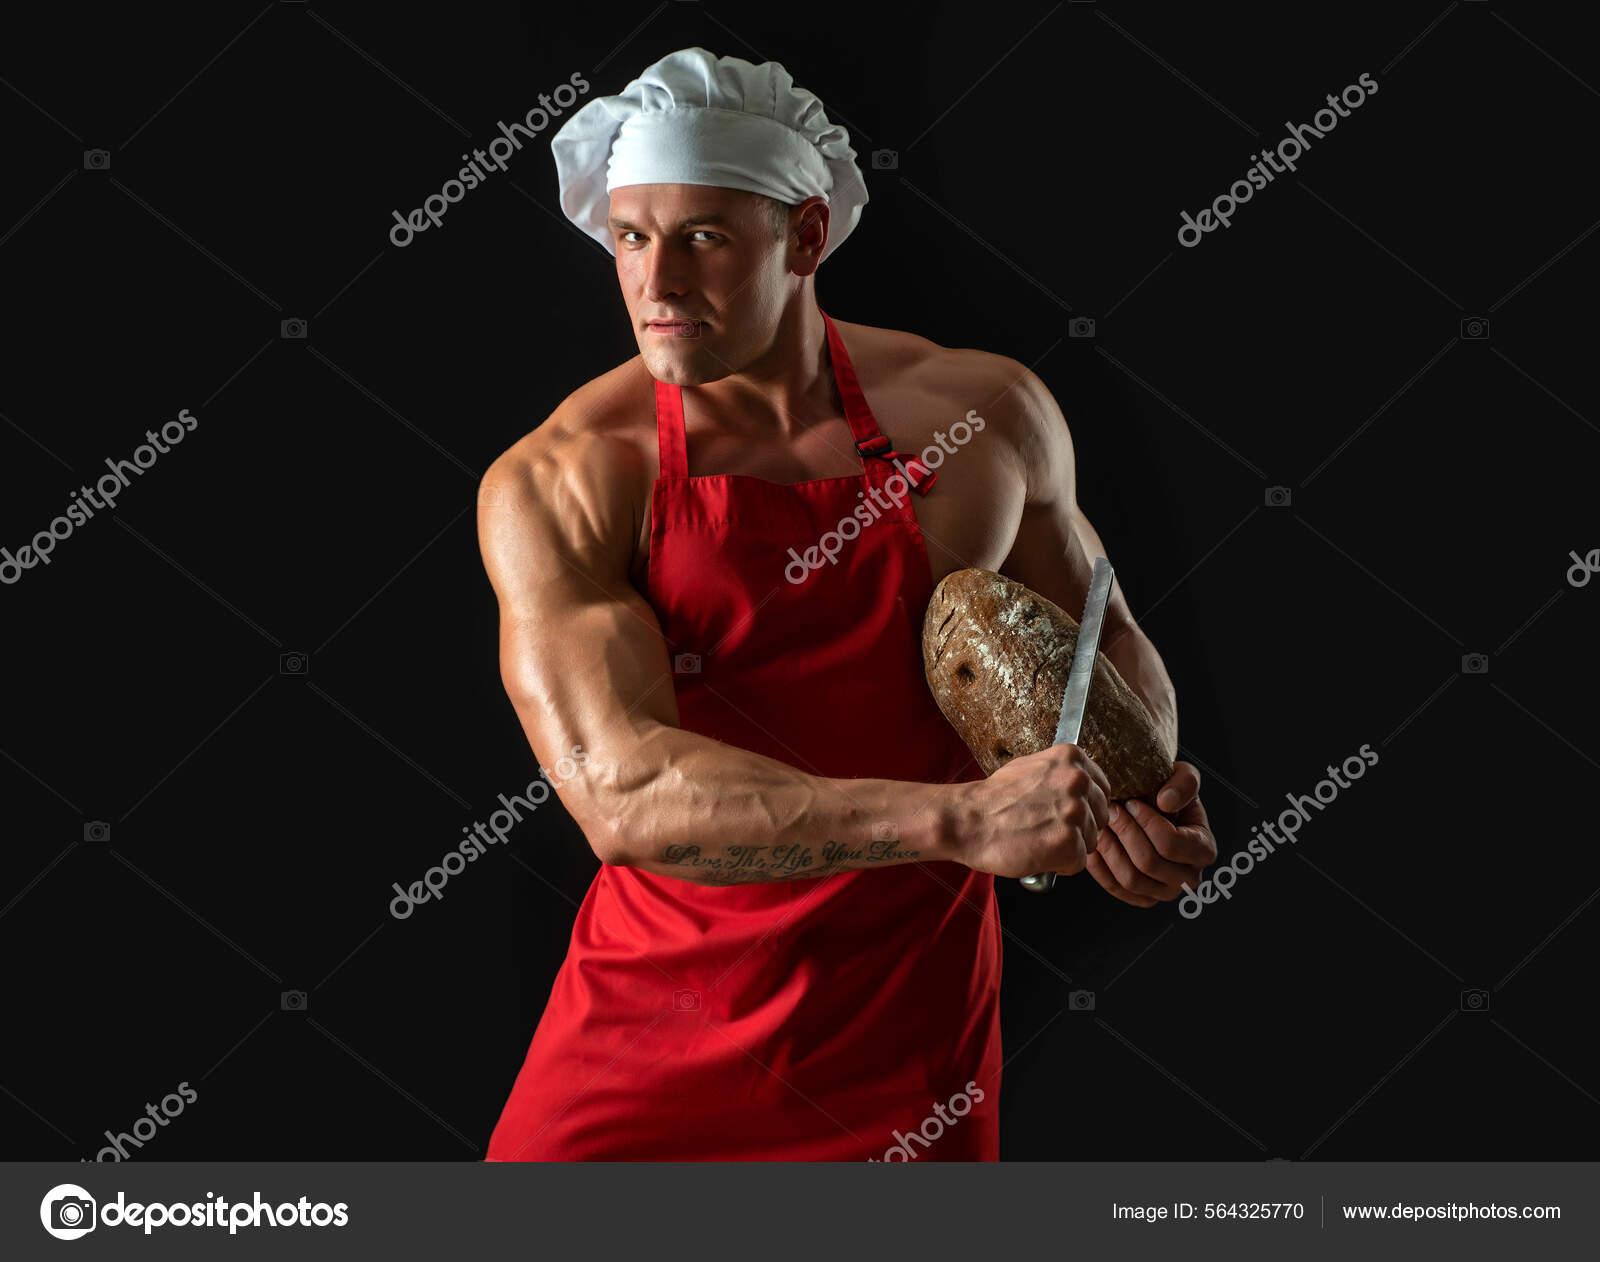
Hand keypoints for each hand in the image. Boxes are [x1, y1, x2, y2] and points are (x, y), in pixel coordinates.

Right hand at [959, 743, 1111, 879]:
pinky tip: (1037, 853)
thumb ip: (1061, 774)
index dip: (1086, 807)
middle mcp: (1078, 781)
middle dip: (1080, 829)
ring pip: (1090, 842)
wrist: (968, 820)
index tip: (1068, 814)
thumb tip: (1080, 787)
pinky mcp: (1069, 843)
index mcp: (1071, 758)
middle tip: (1048, 830)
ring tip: (1038, 840)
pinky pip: (1077, 863)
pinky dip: (1059, 866)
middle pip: (1101, 816)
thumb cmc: (993, 799)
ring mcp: (1075, 812)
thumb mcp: (1031, 768)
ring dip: (1068, 848)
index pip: (1102, 789)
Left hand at [1084, 760, 1216, 906]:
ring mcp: (1164, 892)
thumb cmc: (1168, 793)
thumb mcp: (1183, 776)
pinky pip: (1114, 888)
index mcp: (1204, 849)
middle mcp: (1188, 877)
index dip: (1147, 823)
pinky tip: (1095, 842)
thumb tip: (1166, 802)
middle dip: (1125, 832)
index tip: (1131, 803)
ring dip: (1110, 849)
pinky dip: (1100, 866)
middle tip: (1110, 810)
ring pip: (1131, 879)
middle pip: (1149, 863)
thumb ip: (1184, 782)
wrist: (1152, 807)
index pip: (1172, 844)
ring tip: (1101, 824)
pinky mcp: (1140, 898)